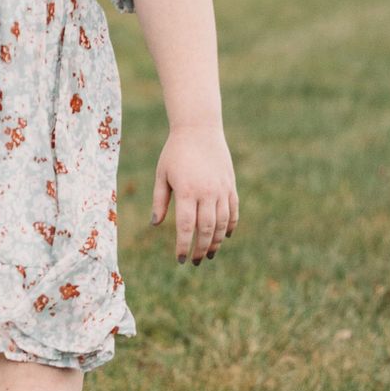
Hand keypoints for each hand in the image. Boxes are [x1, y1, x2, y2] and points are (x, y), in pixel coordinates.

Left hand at [150, 123, 237, 265]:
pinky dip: (231, 226)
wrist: (199, 129)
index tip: (180, 260)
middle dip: (201, 249)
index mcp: (186, 191)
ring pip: (222, 223)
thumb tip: (156, 224)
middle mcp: (206, 192)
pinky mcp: (230, 185)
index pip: (187, 227)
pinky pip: (233, 211)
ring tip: (209, 254)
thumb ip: (159, 201)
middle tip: (195, 261)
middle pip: (206, 229)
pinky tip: (224, 236)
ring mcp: (221, 189)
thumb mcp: (162, 175)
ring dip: (216, 242)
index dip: (184, 246)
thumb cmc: (175, 152)